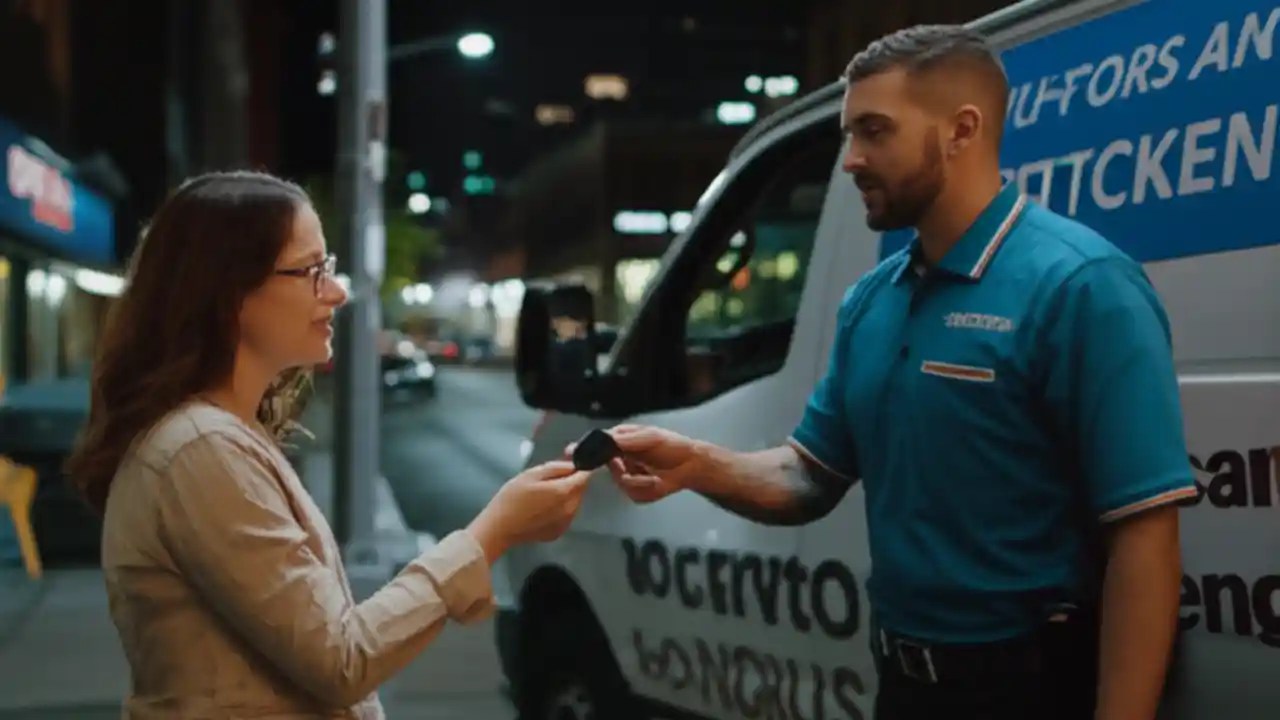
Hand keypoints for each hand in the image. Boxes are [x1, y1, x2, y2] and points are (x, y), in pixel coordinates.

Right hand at [467, 461, 590, 563]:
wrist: (499, 528)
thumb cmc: (511, 499)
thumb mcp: (532, 474)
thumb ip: (556, 467)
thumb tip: (573, 464)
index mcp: (564, 492)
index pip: (585, 475)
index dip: (579, 465)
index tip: (569, 459)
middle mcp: (570, 509)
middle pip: (580, 488)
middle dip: (569, 479)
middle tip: (547, 478)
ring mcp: (565, 523)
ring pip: (573, 501)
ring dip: (564, 495)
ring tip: (541, 495)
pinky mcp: (559, 532)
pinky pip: (565, 515)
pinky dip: (558, 509)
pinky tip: (540, 509)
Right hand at [566, 424, 701, 503]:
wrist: (690, 465)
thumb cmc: (670, 445)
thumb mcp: (648, 437)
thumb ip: (625, 439)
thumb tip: (603, 439)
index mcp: (619, 442)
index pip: (596, 446)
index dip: (584, 451)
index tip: (573, 454)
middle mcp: (619, 460)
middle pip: (608, 468)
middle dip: (622, 469)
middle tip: (637, 467)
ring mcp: (627, 477)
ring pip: (622, 482)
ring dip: (641, 479)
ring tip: (655, 475)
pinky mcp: (636, 492)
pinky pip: (634, 492)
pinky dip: (648, 487)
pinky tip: (658, 481)